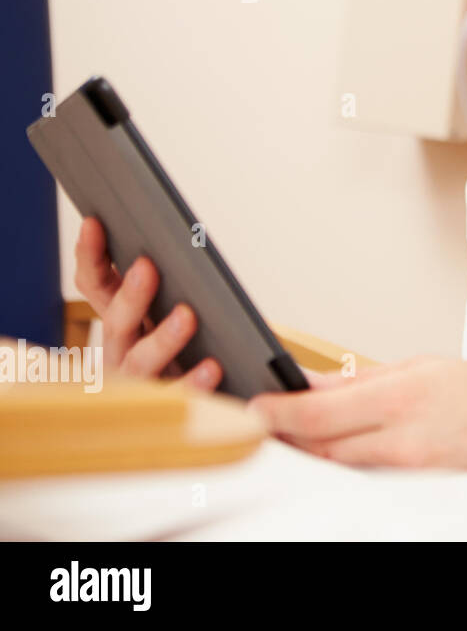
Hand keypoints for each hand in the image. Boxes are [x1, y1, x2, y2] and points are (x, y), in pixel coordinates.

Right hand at [73, 215, 221, 390]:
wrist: (199, 407)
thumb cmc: (187, 348)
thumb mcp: (170, 311)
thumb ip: (166, 285)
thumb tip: (183, 240)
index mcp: (120, 321)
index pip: (95, 285)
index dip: (91, 256)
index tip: (95, 222)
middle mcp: (121, 351)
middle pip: (115, 323)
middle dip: (130, 294)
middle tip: (147, 267)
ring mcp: (139, 383)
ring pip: (141, 362)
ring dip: (162, 338)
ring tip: (187, 315)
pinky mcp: (166, 407)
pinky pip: (176, 398)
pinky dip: (192, 383)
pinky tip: (212, 367)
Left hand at [246, 356, 466, 468]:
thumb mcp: (430, 366)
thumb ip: (368, 378)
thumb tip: (320, 383)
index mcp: (406, 392)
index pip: (319, 410)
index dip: (278, 413)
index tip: (255, 407)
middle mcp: (406, 435)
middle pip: (322, 445)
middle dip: (287, 437)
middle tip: (265, 425)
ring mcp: (415, 469)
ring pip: (343, 467)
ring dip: (316, 453)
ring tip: (299, 440)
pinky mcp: (425, 491)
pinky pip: (373, 480)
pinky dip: (351, 467)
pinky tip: (346, 456)